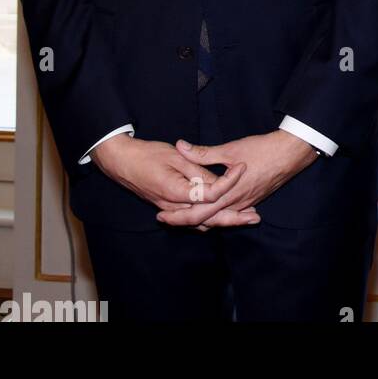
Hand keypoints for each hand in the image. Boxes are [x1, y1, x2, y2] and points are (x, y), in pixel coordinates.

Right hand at [90, 133, 261, 228]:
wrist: (122, 162)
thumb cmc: (147, 155)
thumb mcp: (175, 156)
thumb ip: (197, 169)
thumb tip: (216, 179)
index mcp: (175, 191)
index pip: (209, 193)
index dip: (228, 181)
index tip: (242, 167)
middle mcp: (173, 206)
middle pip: (208, 217)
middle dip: (233, 218)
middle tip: (255, 217)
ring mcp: (170, 210)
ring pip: (201, 223)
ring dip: (224, 222)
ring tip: (246, 219)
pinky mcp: (170, 209)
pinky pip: (192, 221)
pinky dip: (209, 221)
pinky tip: (222, 219)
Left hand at [153, 130, 319, 227]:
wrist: (291, 153)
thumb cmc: (262, 150)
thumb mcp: (231, 149)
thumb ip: (203, 152)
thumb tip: (181, 146)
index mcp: (229, 194)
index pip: (198, 213)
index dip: (178, 216)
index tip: (162, 215)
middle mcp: (236, 204)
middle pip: (206, 221)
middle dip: (184, 221)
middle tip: (164, 218)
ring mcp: (246, 204)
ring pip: (218, 219)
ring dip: (199, 219)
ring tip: (180, 215)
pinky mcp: (252, 200)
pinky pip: (230, 213)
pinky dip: (215, 214)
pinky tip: (208, 210)